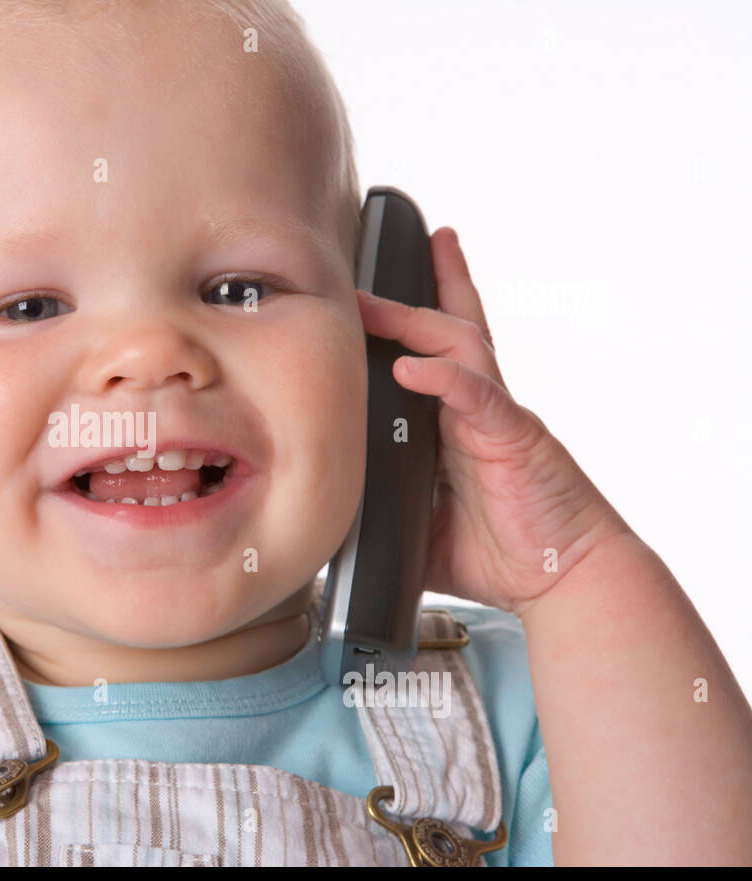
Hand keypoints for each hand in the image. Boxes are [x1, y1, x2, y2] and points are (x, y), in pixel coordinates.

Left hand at [355, 227, 631, 615]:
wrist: (567, 580)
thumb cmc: (503, 556)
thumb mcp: (423, 533)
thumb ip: (384, 515)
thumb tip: (330, 523)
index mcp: (459, 427)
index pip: (433, 360)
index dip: (406, 326)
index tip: (363, 302)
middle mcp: (479, 411)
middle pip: (449, 333)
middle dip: (411, 298)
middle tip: (362, 281)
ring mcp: (498, 419)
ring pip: (462, 347)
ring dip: (417, 321)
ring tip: (373, 305)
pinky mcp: (516, 438)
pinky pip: (480, 396)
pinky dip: (445, 378)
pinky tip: (410, 368)